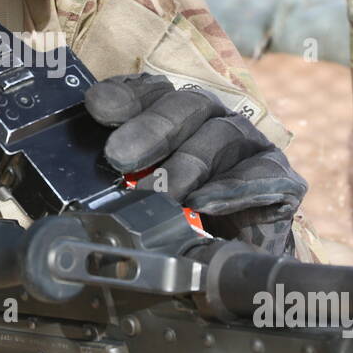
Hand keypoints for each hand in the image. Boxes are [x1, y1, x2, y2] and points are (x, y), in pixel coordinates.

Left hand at [84, 72, 306, 254]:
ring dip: (188, 164)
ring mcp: (251, 147)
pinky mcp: (281, 178)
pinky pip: (261, 174)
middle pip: (187, 105)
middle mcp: (215, 122)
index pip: (153, 91)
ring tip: (163, 193)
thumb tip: (71, 177)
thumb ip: (120, 180)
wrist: (235, 260)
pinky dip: (232, 188)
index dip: (127, 95)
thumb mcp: (143, 199)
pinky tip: (206, 203)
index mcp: (179, 117)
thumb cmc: (183, 223)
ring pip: (222, 135)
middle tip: (119, 155)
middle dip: (151, 128)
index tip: (97, 107)